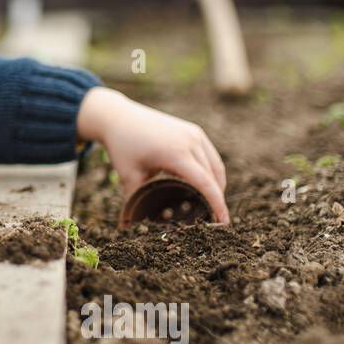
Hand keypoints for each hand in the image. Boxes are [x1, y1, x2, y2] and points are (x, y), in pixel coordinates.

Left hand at [76, 87, 229, 223]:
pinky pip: (210, 155)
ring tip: (210, 205)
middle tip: (213, 220)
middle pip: (213, 176)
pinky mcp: (194, 131)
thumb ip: (135, 200)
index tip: (223, 223)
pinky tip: (206, 185)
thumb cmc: (123, 146)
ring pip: (215, 165)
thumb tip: (127, 226)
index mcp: (175, 153)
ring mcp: (194, 134)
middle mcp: (190, 141)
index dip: (217, 204)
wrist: (120, 117)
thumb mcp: (128, 175)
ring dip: (216, 185)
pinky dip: (212, 171)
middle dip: (217, 198)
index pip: (205, 183)